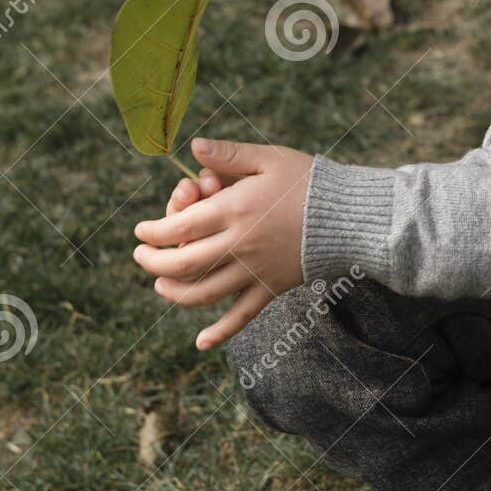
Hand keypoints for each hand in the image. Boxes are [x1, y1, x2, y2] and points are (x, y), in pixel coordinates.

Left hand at [133, 136, 313, 350]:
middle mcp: (238, 244)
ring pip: (202, 293)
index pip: (178, 226)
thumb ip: (229, 155)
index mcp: (234, 210)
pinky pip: (240, 317)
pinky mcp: (270, 289)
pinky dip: (219, 333)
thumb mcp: (269, 158)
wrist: (348, 216)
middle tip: (141, 255)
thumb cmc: (308, 181)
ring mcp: (253, 271)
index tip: (142, 230)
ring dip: (173, 292)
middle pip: (181, 262)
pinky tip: (201, 343)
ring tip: (160, 285)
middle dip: (153, 261)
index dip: (153, 230)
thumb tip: (192, 147)